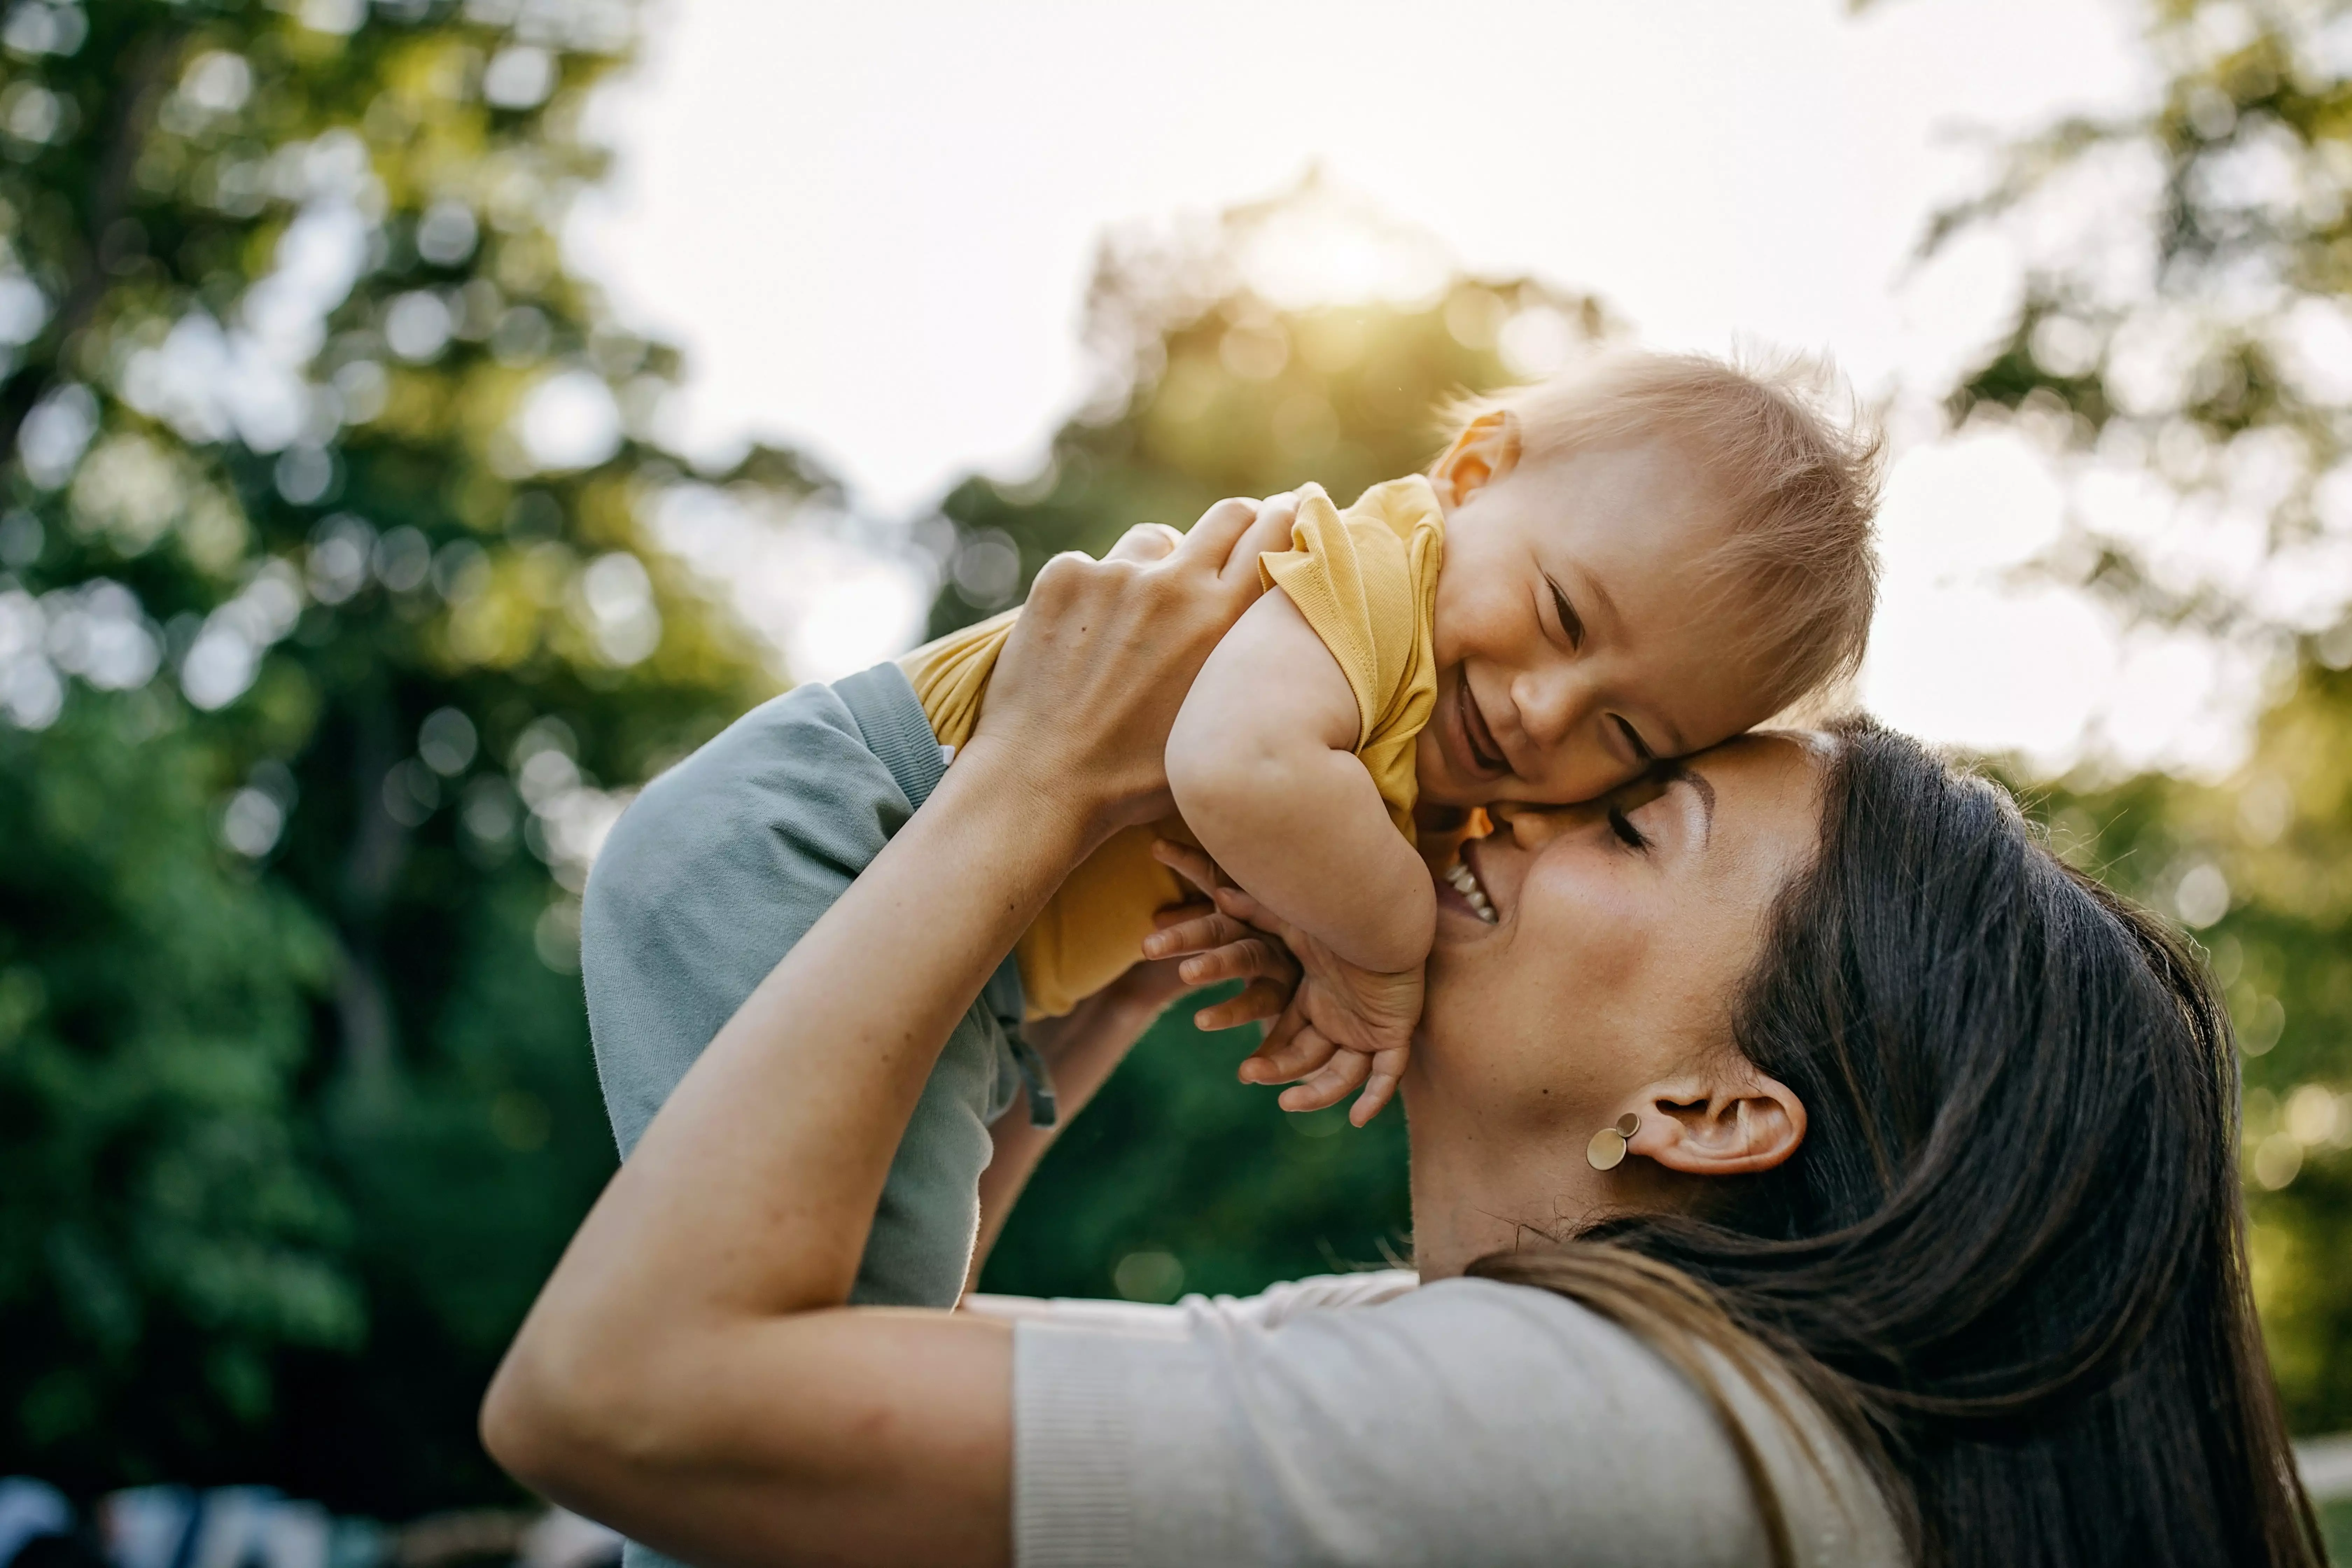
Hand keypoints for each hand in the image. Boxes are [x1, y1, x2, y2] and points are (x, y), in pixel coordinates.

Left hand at [968, 494, 1302, 847]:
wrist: (1041, 783)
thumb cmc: (1135, 773)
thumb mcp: (1217, 719)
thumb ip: (1244, 661)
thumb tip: (1264, 614)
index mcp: (1223, 621)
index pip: (1273, 532)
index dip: (1285, 517)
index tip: (1287, 513)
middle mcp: (1175, 585)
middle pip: (1227, 516)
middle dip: (1238, 524)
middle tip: (1230, 544)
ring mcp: (1114, 575)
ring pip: (1155, 542)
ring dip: (1155, 568)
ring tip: (1136, 623)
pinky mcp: (1064, 577)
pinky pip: (1094, 566)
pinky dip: (1094, 595)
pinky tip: (1083, 644)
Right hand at [1143, 839, 1423, 1126]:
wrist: (1391, 914)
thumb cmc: (1343, 912)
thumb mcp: (1292, 919)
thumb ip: (1257, 911)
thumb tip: (1218, 892)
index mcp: (1316, 997)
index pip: (1287, 1036)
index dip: (1268, 1054)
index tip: (1245, 1068)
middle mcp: (1340, 1017)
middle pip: (1307, 1058)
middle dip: (1278, 1070)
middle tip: (1250, 1074)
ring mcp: (1368, 1028)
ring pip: (1342, 1073)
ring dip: (1318, 1093)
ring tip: (1288, 1102)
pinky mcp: (1394, 1033)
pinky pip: (1387, 1075)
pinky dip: (1375, 1097)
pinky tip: (1360, 1119)